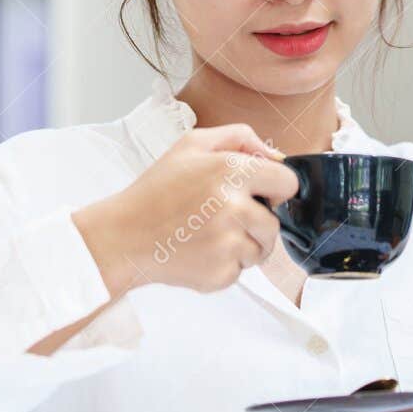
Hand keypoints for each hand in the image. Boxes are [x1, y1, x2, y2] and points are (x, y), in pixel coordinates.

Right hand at [73, 122, 298, 298]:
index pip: (288, 183)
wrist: (124, 236)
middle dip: (257, 220)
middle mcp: (234, 207)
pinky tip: (200, 250)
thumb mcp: (192, 144)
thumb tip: (276, 155)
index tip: (258, 192)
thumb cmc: (158, 190)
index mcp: (231, 171)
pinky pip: (241, 271)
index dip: (274, 187)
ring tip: (209, 233)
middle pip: (275, 222)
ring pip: (261, 250)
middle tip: (224, 215)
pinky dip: (225, 264)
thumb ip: (239, 137)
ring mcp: (228, 244)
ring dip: (243, 244)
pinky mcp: (220, 274)